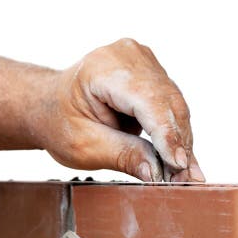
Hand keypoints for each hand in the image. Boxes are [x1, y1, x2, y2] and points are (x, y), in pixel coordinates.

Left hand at [42, 38, 204, 182]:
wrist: (51, 105)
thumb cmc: (60, 122)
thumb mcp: (84, 146)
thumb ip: (123, 156)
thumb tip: (156, 172)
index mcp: (103, 68)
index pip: (147, 100)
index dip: (166, 134)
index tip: (179, 165)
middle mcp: (128, 56)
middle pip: (166, 103)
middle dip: (178, 145)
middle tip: (186, 181)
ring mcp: (143, 60)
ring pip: (176, 107)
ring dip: (182, 143)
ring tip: (187, 176)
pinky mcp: (153, 72)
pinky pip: (173, 106)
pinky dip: (177, 135)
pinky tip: (184, 160)